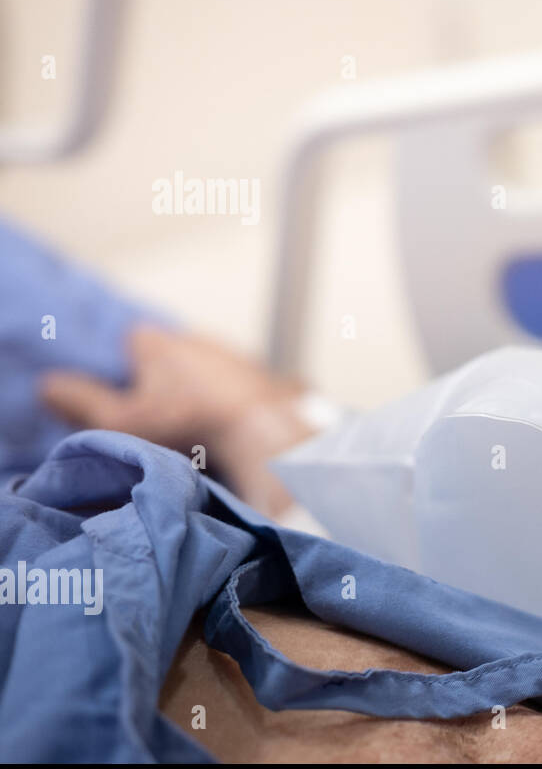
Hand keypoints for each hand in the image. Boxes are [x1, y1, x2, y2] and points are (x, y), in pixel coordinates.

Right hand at [40, 324, 315, 515]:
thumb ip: (81, 402)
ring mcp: (235, 354)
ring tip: (200, 429)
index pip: (131, 342)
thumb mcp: (120, 421)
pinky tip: (234, 429)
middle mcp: (197, 338)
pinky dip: (236, 403)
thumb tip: (48, 386)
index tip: (131, 402)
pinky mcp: (265, 375)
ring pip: (208, 371)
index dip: (127, 371)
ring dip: (203, 392)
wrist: (264, 429)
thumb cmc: (187, 423)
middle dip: (165, 382)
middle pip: (171, 357)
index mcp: (157, 341)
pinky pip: (243, 387)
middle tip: (164, 420)